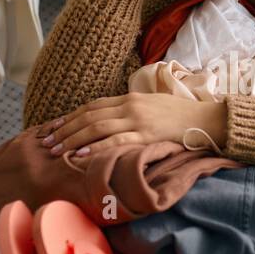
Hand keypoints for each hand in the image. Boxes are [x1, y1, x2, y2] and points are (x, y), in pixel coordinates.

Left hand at [41, 93, 226, 157]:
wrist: (207, 119)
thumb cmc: (181, 116)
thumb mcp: (152, 107)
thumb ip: (132, 112)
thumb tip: (111, 123)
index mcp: (130, 98)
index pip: (92, 106)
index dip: (70, 117)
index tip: (52, 127)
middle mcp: (131, 106)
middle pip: (89, 116)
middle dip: (65, 129)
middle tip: (46, 142)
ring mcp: (139, 120)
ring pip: (97, 127)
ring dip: (73, 139)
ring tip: (57, 150)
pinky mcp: (148, 135)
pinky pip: (117, 140)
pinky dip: (97, 147)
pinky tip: (81, 155)